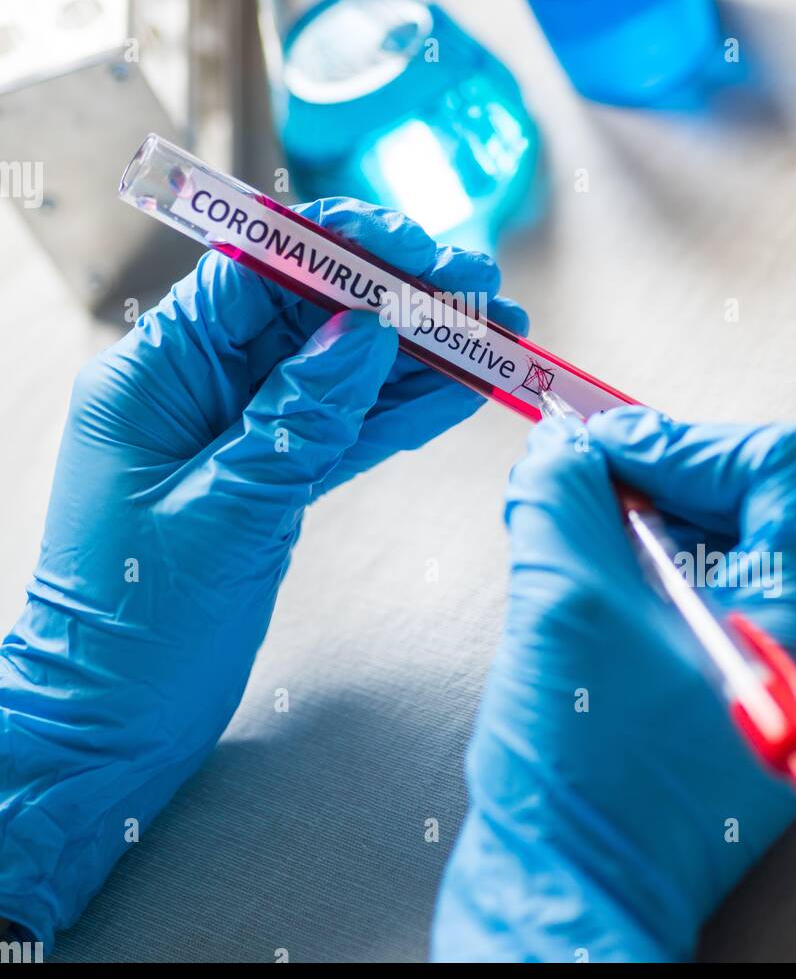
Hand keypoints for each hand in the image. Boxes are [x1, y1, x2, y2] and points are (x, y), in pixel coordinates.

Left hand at [0, 198, 526, 945]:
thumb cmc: (134, 630)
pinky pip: (341, 430)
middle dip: (397, 296)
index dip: (340, 252)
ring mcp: (233, 434)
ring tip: (499, 334)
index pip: (252, 275)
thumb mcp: (225, 511)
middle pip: (307, 314)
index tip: (416, 249)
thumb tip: (366, 325)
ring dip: (416, 352)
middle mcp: (193, 390)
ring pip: (337, 371)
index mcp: (152, 376)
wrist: (113, 729)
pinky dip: (399, 412)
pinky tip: (461, 389)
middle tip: (483, 289)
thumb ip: (299, 416)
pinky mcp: (268, 480)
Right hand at [433, 408, 795, 962]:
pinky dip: (681, 564)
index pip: (779, 466)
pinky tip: (617, 577)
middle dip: (679, 476)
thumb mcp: (562, 604)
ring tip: (599, 533)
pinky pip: (743, 592)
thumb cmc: (588, 787)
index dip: (683, 443)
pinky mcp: (766, 692)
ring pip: (759, 541)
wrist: (578, 886)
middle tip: (604, 484)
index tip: (607, 455)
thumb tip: (562, 446)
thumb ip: (561, 496)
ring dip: (678, 517)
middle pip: (777, 498)